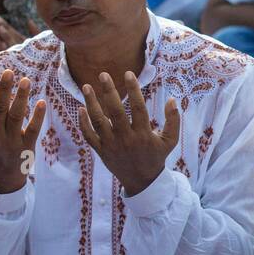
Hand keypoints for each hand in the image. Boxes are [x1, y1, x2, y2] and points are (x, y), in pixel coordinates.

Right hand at [0, 68, 46, 194]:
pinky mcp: (27, 147)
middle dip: (4, 90)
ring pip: (16, 117)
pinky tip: (41, 102)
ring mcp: (11, 142)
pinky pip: (33, 130)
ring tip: (26, 81)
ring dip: (21, 98)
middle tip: (9, 72)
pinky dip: (37, 117)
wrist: (1, 179)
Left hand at [78, 71, 180, 196]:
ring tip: (86, 86)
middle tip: (103, 74)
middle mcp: (126, 138)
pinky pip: (89, 135)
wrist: (142, 181)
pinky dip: (83, 123)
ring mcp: (111, 145)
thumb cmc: (156, 156)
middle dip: (108, 92)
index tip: (128, 73)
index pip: (138, 108)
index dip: (133, 90)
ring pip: (99, 121)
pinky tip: (81, 108)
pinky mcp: (101, 151)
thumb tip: (172, 100)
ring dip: (91, 103)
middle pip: (115, 112)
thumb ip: (173, 120)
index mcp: (143, 134)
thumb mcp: (170, 140)